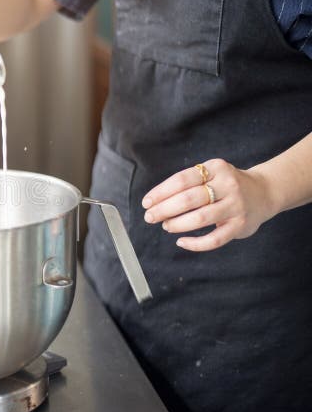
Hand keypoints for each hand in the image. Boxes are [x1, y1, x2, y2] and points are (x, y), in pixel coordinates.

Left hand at [141, 159, 277, 251]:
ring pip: (200, 218)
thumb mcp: (211, 174)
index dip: (161, 192)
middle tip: (150, 217)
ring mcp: (235, 206)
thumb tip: (155, 201)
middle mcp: (228, 185)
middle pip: (189, 199)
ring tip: (165, 225)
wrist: (264, 192)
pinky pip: (215, 239)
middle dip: (164, 209)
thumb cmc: (226, 185)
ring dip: (177, 224)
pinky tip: (181, 242)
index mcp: (216, 168)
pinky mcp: (240, 225)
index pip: (182, 180)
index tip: (146, 202)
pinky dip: (195, 243)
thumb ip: (188, 183)